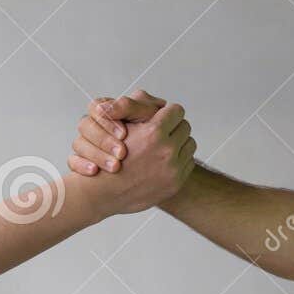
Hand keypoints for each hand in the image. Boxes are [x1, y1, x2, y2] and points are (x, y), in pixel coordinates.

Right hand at [68, 89, 166, 175]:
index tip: (124, 134)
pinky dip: (82, 165)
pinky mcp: (84, 159)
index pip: (96, 107)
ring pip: (78, 143)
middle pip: (85, 125)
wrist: (161, 158)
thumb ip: (129, 106)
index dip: (107, 120)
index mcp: (110, 109)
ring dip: (96, 154)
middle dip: (104, 140)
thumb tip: (103, 109)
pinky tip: (94, 171)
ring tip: (115, 167)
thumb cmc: (157, 130)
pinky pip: (73, 161)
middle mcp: (97, 124)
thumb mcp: (149, 115)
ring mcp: (89, 142)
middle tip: (122, 153)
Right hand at [73, 93, 195, 215]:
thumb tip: (159, 101)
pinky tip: (164, 160)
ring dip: (179, 142)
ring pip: (189, 144)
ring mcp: (172, 169)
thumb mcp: (118, 125)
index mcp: (153, 133)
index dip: (168, 112)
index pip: (176, 111)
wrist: (103, 192)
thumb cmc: (107, 155)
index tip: (163, 115)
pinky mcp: (176, 183)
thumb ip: (135, 107)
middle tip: (163, 130)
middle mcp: (166, 151)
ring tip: (164, 145)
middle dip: (174, 127)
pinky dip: (179, 160)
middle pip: (185, 127)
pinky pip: (188, 162)